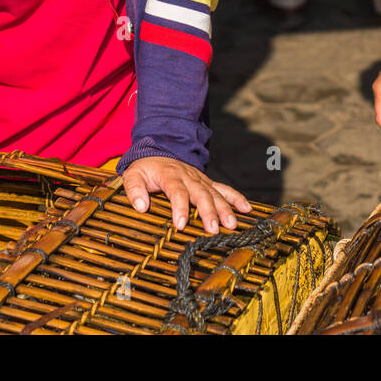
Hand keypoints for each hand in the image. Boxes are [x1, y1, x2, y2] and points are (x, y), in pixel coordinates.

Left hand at [122, 157, 250, 234]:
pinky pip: (224, 189)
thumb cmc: (146, 168)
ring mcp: (200, 179)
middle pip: (201, 194)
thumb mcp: (133, 175)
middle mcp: (188, 176)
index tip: (181, 224)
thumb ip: (134, 190)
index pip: (177, 191)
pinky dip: (236, 198)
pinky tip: (246, 208)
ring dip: (225, 208)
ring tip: (232, 224)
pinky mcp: (207, 182)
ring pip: (215, 193)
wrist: (158, 151)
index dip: (180, 207)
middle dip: (209, 212)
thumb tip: (141, 206)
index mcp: (170, 175)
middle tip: (213, 229)